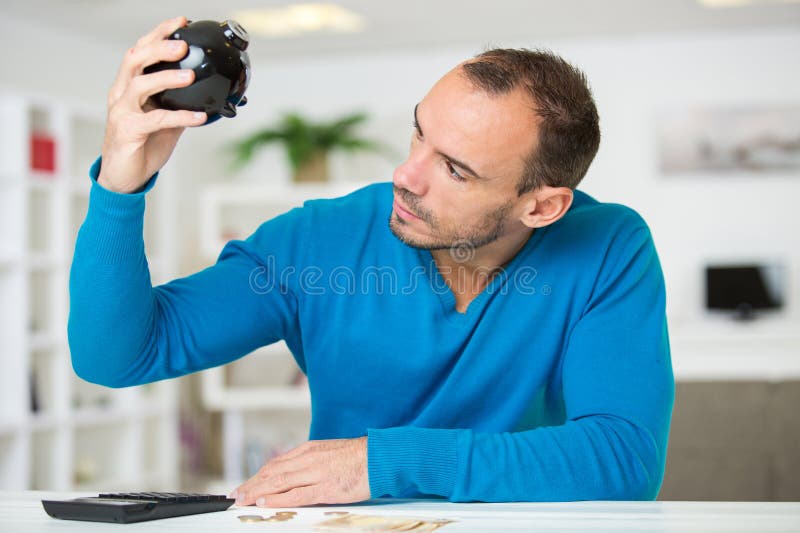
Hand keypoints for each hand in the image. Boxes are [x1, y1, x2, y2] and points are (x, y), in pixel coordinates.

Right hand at [99, 16, 206, 192]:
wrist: (124, 177)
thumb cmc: (142, 146)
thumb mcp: (166, 122)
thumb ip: (181, 106)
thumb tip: (211, 99)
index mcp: (129, 86)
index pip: (140, 51)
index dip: (158, 34)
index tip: (180, 22)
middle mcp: (121, 94)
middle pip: (134, 60)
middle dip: (158, 48)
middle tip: (182, 45)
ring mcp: (122, 113)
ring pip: (140, 86)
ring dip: (166, 78)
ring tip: (189, 75)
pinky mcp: (128, 132)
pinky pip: (155, 120)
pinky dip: (179, 117)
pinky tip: (199, 117)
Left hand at [230, 437, 370, 507]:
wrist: (379, 457)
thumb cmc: (358, 458)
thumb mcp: (329, 453)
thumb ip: (311, 462)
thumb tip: (295, 473)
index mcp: (309, 450)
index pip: (275, 464)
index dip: (257, 476)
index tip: (245, 485)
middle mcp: (308, 459)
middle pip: (271, 472)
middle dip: (251, 485)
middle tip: (235, 495)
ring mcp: (315, 472)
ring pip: (278, 482)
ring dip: (256, 491)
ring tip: (242, 500)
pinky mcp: (325, 487)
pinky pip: (296, 494)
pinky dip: (277, 499)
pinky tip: (264, 503)